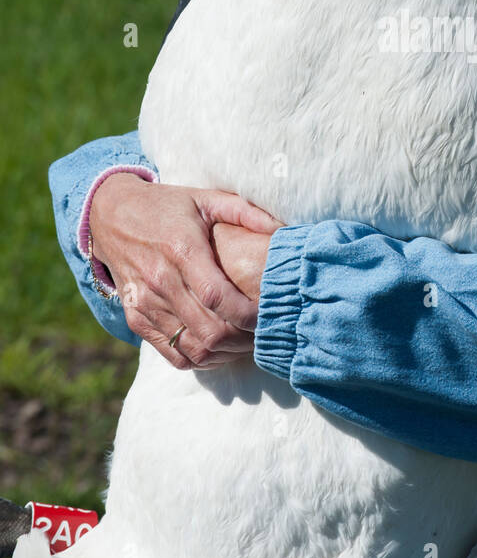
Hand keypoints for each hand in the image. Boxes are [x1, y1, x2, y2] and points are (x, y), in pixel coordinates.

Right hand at [90, 174, 280, 369]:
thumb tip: (285, 229)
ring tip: (245, 342)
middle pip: (208, 330)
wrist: (110, 213)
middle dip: (243, 339)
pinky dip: (199, 358)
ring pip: (192, 348)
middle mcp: (161, 280)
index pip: (218, 297)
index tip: (269, 317)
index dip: (248, 315)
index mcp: (183, 250)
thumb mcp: (207, 198)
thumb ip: (247, 213)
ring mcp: (145, 302)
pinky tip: (218, 347)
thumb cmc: (168, 206)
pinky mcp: (135, 317)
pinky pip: (172, 354)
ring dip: (225, 353)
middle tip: (264, 334)